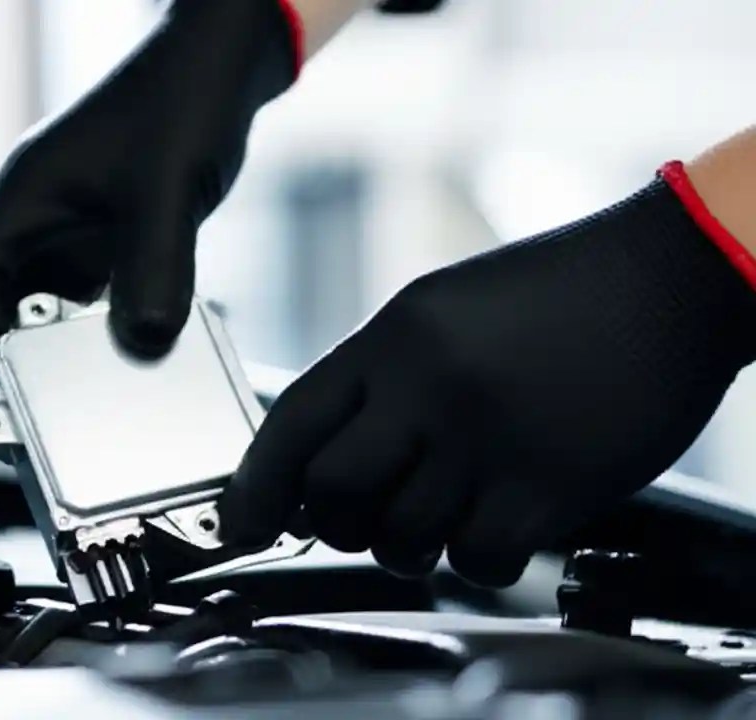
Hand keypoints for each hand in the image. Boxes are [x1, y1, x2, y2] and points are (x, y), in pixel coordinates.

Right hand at [0, 0, 297, 407]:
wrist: (224, 63)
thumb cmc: (183, 97)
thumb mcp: (166, 188)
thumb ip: (154, 265)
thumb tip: (143, 343)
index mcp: (24, 198)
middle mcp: (40, 218)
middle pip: (3, 304)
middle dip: (13, 364)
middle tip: (35, 422)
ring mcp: (77, 228)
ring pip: (51, 307)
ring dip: (62, 353)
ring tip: (83, 405)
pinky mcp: (115, 236)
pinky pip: (98, 298)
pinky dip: (107, 332)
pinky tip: (133, 356)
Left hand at [219, 174, 755, 586]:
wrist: (668, 279)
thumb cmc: (549, 296)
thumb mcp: (438, 310)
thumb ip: (373, 377)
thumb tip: (312, 463)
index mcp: (394, 337)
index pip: (292, 422)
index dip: (255, 484)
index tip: (240, 524)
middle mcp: (429, 387)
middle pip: (332, 492)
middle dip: (333, 520)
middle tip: (357, 515)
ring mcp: (489, 439)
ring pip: (400, 536)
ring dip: (407, 542)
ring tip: (439, 510)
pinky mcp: (549, 485)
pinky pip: (475, 560)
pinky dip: (474, 556)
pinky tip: (493, 521)